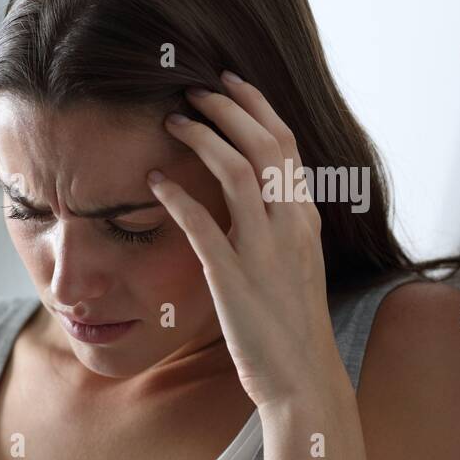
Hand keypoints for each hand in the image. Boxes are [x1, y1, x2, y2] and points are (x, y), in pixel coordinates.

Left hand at [146, 71, 344, 411]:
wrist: (302, 378)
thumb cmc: (289, 324)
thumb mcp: (293, 263)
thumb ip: (276, 227)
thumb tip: (253, 198)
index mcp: (305, 218)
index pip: (286, 144)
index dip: (256, 107)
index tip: (229, 82)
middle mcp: (291, 225)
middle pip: (265, 145)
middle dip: (228, 108)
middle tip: (192, 87)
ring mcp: (265, 250)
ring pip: (240, 173)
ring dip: (204, 139)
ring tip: (171, 120)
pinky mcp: (234, 278)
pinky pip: (204, 227)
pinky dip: (179, 198)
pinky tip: (155, 181)